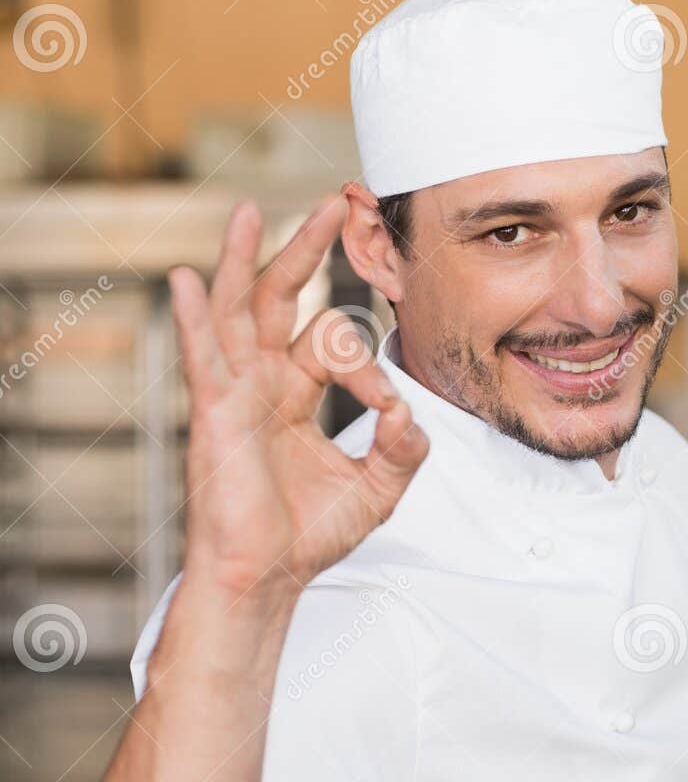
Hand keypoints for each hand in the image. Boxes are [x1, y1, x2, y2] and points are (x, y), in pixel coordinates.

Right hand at [169, 197, 428, 598]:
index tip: (389, 412)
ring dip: (247, 260)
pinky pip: (203, 358)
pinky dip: (194, 318)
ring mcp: (235, 393)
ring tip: (251, 211)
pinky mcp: (215, 414)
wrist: (268, 576)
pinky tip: (185, 279)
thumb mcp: (378, 486)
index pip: (336, 346)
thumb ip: (403, 446)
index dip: (370, 367)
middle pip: (284, 301)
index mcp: (295, 393)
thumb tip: (409, 411)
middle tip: (332, 205)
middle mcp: (262, 383)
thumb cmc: (309, 534)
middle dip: (306, 251)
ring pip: (239, 311)